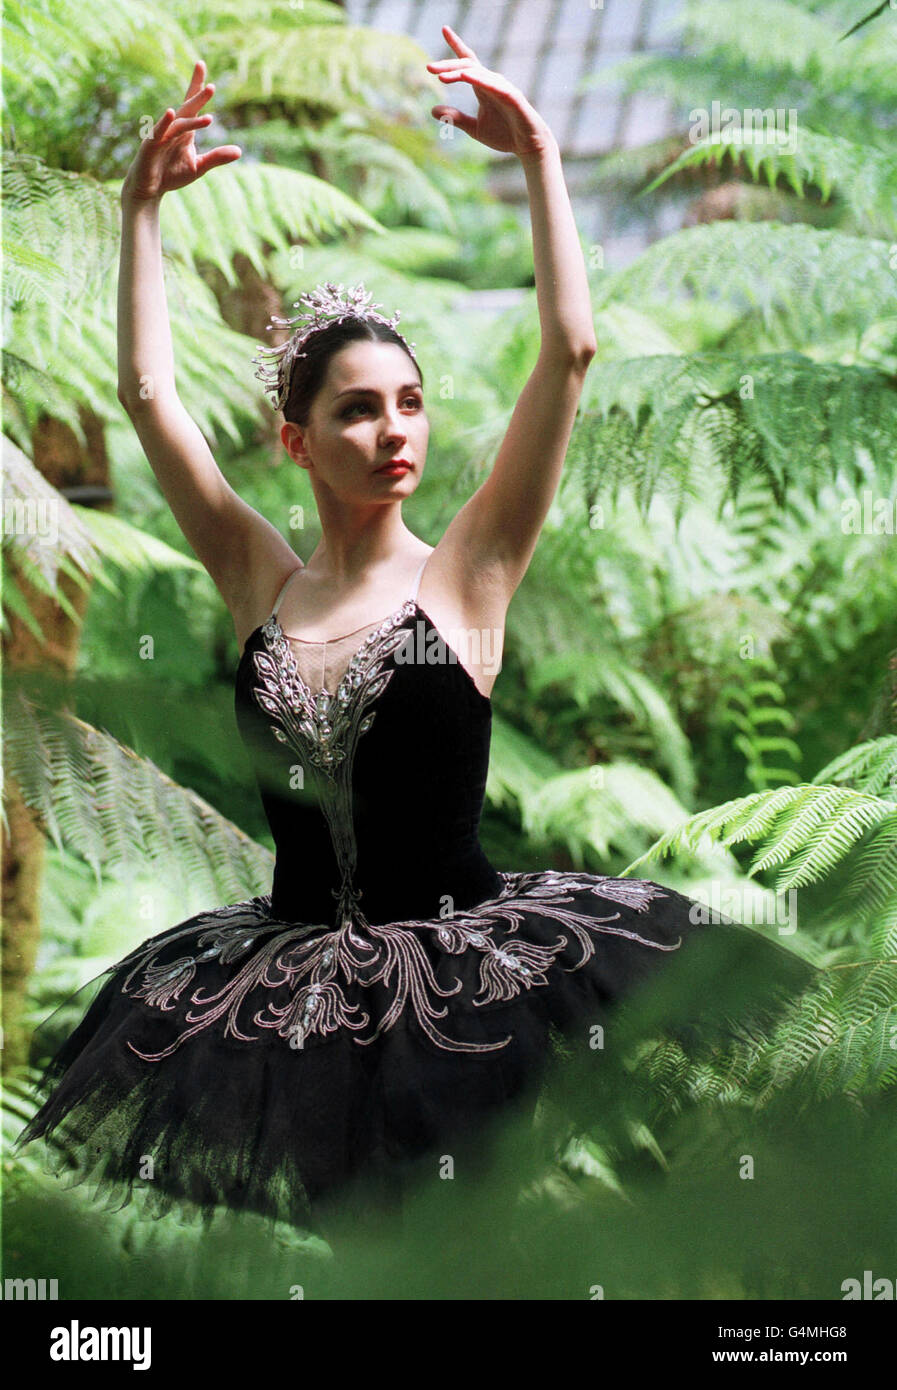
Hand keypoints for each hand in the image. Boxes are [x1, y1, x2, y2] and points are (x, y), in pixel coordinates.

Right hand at [121, 60, 240, 202]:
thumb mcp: (198, 166)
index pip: (192, 104)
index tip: (201, 64)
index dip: (197, 86)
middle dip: (198, 97)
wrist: (149, 190)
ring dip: (192, 118)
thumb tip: (239, 151)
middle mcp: (174, 128)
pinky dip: (165, 123)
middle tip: (212, 87)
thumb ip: (216, 157)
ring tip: (208, 116)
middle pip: (187, 108)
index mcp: (185, 130)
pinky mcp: (151, 145)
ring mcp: (161, 135)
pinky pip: (159, 132)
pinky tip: (171, 113)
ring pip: (179, 123)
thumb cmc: (171, 175)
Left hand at [427, 24, 554, 161]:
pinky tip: (466, 77)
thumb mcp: (474, 128)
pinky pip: (495, 86)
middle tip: (429, 68)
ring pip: (478, 74)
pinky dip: (480, 80)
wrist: (528, 146)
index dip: (456, 45)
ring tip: (441, 76)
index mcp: (482, 87)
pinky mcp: (512, 97)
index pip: (467, 63)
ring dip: (459, 73)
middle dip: (448, 65)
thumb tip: (432, 110)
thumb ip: (455, 118)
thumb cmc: (505, 135)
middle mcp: (491, 82)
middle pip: (467, 66)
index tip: (444, 29)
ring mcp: (503, 88)